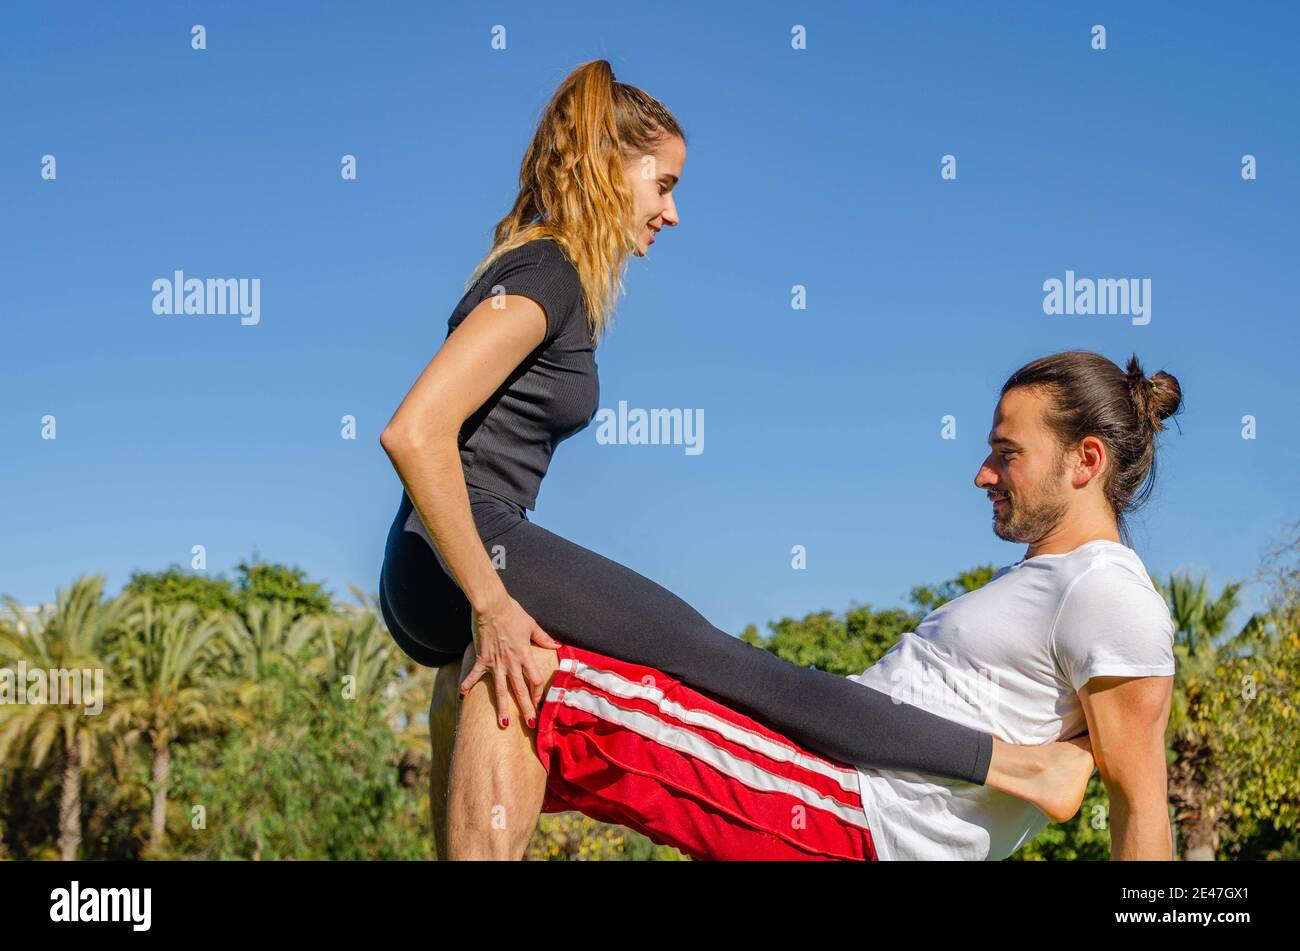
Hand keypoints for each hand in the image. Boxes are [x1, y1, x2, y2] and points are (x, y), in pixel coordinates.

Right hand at [460, 594, 560, 728]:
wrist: (491, 605)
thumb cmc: (512, 612)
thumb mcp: (531, 625)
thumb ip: (543, 638)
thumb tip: (557, 646)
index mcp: (525, 655)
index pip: (535, 680)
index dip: (538, 693)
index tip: (539, 704)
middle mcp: (511, 662)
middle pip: (521, 690)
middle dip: (526, 709)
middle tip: (530, 725)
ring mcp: (495, 663)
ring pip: (500, 690)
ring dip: (502, 707)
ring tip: (503, 723)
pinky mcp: (481, 659)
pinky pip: (474, 675)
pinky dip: (467, 685)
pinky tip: (462, 696)